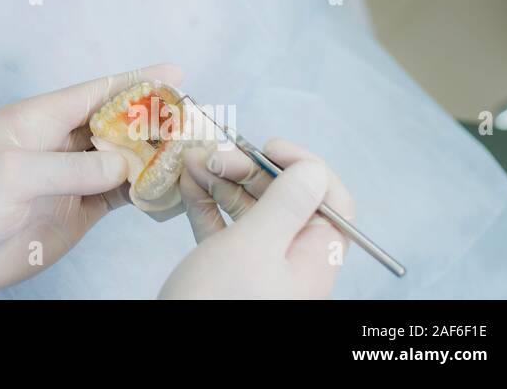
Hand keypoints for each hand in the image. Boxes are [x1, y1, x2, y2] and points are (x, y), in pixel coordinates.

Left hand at [0, 64, 183, 297]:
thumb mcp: (14, 176)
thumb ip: (72, 168)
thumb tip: (125, 165)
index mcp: (35, 120)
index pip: (94, 92)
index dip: (135, 80)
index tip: (175, 70)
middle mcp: (53, 145)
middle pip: (114, 124)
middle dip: (153, 120)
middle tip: (197, 121)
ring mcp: (64, 180)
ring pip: (119, 162)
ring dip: (152, 158)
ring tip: (193, 155)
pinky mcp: (69, 214)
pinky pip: (114, 197)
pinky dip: (141, 193)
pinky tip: (166, 191)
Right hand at [159, 138, 354, 298]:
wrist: (177, 358)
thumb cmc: (219, 302)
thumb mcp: (255, 247)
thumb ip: (286, 204)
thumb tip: (315, 170)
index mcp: (314, 258)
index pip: (330, 200)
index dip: (303, 167)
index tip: (267, 147)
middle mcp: (292, 263)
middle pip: (284, 199)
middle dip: (250, 169)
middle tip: (214, 154)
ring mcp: (260, 269)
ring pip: (249, 211)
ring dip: (222, 180)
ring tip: (192, 161)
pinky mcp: (228, 273)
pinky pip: (224, 228)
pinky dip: (206, 202)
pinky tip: (186, 184)